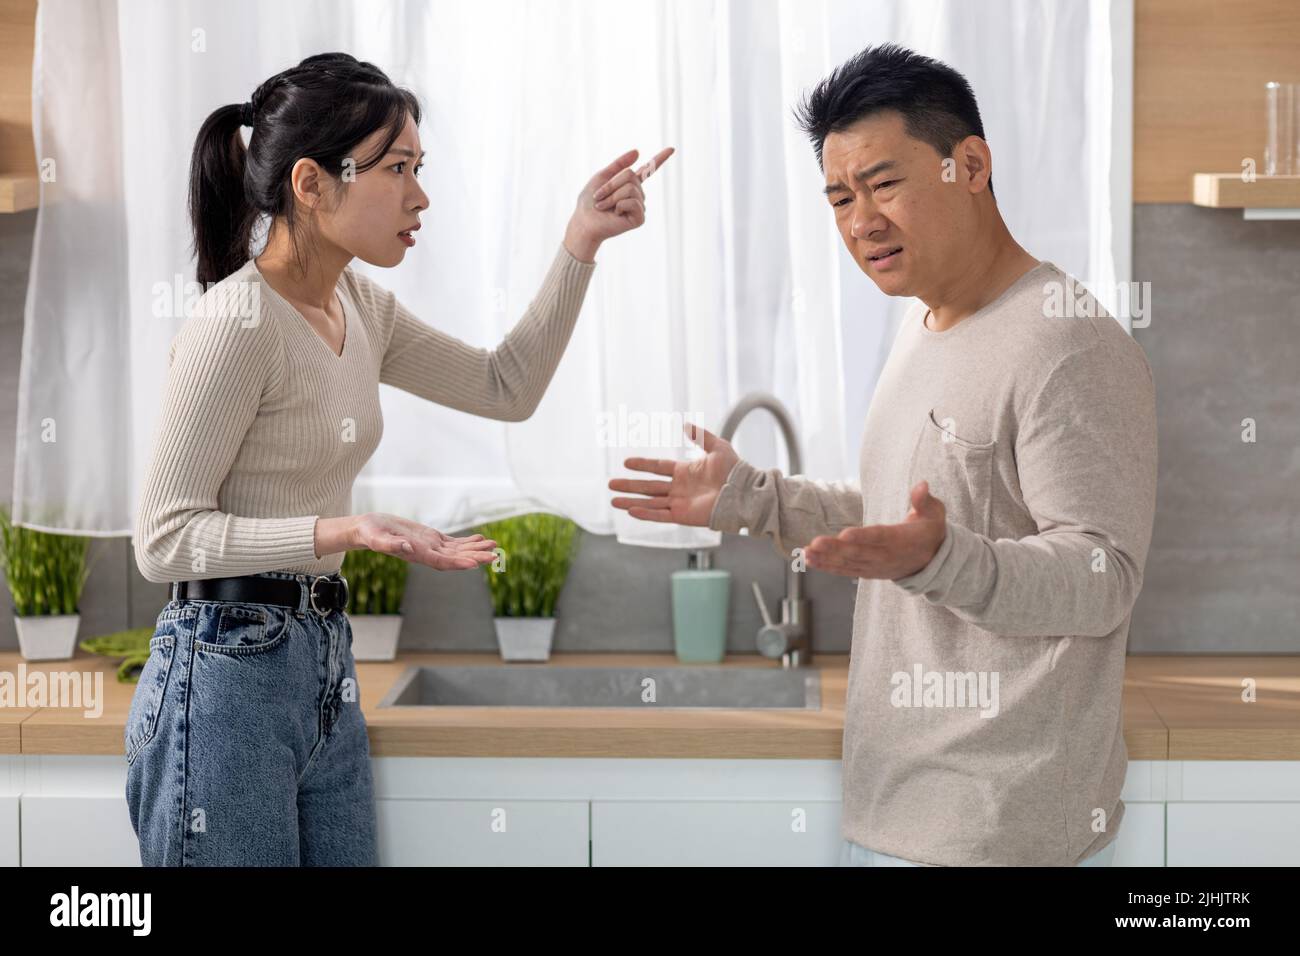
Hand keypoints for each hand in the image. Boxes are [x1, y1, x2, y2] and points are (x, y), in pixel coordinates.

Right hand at [355, 512, 498, 570]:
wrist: (367, 530)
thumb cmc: (370, 534)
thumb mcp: (376, 538)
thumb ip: (390, 544)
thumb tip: (406, 547)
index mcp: (417, 555)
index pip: (442, 562)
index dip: (459, 563)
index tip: (476, 563)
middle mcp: (427, 553)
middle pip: (456, 558)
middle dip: (476, 556)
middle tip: (495, 555)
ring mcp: (430, 546)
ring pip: (458, 550)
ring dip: (476, 548)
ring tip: (495, 546)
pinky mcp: (431, 538)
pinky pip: (453, 542)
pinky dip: (467, 541)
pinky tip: (480, 539)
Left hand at [564, 146, 674, 261]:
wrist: (584, 221)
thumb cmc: (590, 201)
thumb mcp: (602, 176)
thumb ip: (619, 164)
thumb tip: (638, 151)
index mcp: (629, 184)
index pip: (648, 170)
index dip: (659, 159)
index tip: (672, 149)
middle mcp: (637, 194)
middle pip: (631, 175)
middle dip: (611, 184)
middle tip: (599, 196)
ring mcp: (639, 206)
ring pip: (631, 188)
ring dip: (612, 196)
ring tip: (603, 206)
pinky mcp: (639, 218)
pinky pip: (633, 202)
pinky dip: (619, 205)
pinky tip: (615, 214)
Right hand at [608, 422, 737, 526]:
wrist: (744, 492)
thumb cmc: (735, 470)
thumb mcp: (717, 447)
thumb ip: (700, 436)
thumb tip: (686, 424)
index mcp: (685, 471)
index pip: (657, 468)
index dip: (642, 465)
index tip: (626, 463)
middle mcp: (679, 488)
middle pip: (648, 486)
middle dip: (629, 485)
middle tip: (611, 484)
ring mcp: (679, 503)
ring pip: (650, 501)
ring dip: (631, 501)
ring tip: (613, 500)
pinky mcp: (683, 516)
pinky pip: (660, 515)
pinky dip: (645, 513)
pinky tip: (631, 511)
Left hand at [805, 481, 947, 579]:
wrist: (932, 560)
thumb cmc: (929, 530)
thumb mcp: (934, 513)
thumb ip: (925, 500)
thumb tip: (922, 484)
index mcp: (903, 540)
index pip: (880, 538)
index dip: (863, 537)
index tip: (845, 534)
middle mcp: (887, 556)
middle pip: (859, 553)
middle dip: (836, 549)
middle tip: (815, 543)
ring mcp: (876, 567)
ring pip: (849, 564)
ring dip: (826, 559)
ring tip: (806, 552)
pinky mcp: (867, 571)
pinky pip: (845, 570)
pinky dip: (827, 566)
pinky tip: (810, 560)